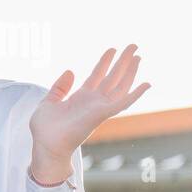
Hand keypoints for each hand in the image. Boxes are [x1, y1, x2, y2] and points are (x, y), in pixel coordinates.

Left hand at [29, 45, 149, 183]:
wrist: (46, 145)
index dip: (104, 62)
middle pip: (112, 77)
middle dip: (122, 61)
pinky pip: (122, 103)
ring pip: (120, 86)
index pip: (96, 75)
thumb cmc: (45, 129)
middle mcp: (93, 101)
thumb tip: (70, 71)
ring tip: (138, 56)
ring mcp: (99, 107)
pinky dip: (135, 94)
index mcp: (80, 97)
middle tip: (133, 46)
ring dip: (130, 71)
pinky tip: (146, 84)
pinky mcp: (102, 114)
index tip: (112, 49)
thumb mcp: (48, 102)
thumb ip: (59, 88)